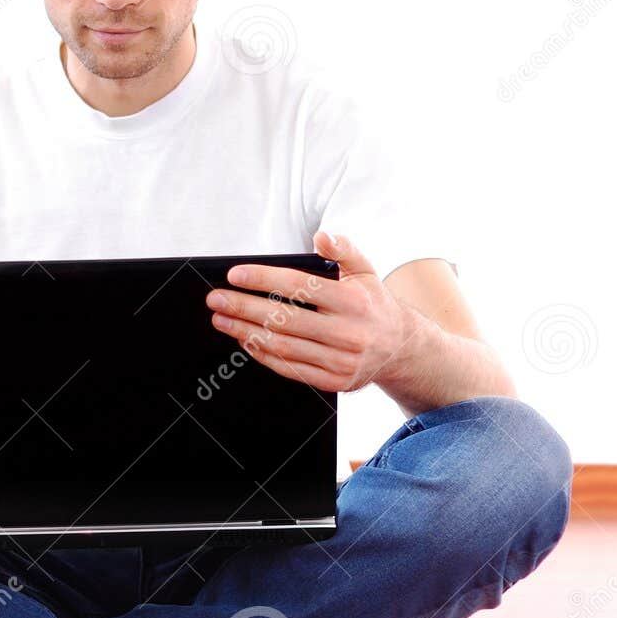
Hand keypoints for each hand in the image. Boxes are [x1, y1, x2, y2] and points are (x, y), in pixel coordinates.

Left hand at [204, 230, 406, 393]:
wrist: (400, 348)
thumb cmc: (372, 304)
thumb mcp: (365, 271)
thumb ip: (344, 250)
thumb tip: (322, 236)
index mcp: (353, 301)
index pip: (299, 287)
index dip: (263, 280)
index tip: (234, 275)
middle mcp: (348, 332)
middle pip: (284, 318)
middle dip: (244, 308)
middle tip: (216, 299)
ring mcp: (340, 360)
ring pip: (283, 345)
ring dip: (246, 332)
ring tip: (222, 320)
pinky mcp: (333, 381)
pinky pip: (290, 368)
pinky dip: (263, 354)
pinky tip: (245, 341)